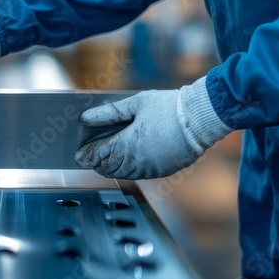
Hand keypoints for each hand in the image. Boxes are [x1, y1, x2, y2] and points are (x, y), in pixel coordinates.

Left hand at [75, 77, 232, 178]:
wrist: (201, 118)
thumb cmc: (168, 107)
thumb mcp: (135, 103)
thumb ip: (109, 113)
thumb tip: (85, 118)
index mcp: (128, 143)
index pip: (99, 155)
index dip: (87, 155)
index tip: (78, 156)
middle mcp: (138, 161)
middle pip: (109, 167)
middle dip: (98, 163)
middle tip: (89, 159)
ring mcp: (151, 168)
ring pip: (124, 173)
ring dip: (112, 168)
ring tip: (105, 161)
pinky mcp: (164, 171)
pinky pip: (141, 174)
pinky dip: (130, 170)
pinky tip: (128, 162)